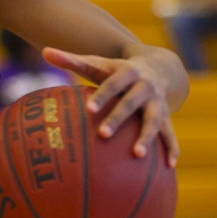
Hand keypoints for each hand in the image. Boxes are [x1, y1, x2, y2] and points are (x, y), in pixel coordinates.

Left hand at [43, 47, 179, 166]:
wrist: (158, 66)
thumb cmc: (117, 70)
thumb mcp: (98, 63)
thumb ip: (72, 60)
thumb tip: (44, 51)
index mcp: (128, 73)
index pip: (113, 84)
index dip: (102, 96)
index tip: (89, 109)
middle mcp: (145, 87)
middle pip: (131, 104)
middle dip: (118, 118)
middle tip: (103, 135)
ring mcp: (158, 102)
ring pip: (154, 120)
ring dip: (147, 137)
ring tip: (137, 155)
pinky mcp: (166, 117)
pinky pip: (170, 134)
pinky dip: (172, 148)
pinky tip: (169, 166)